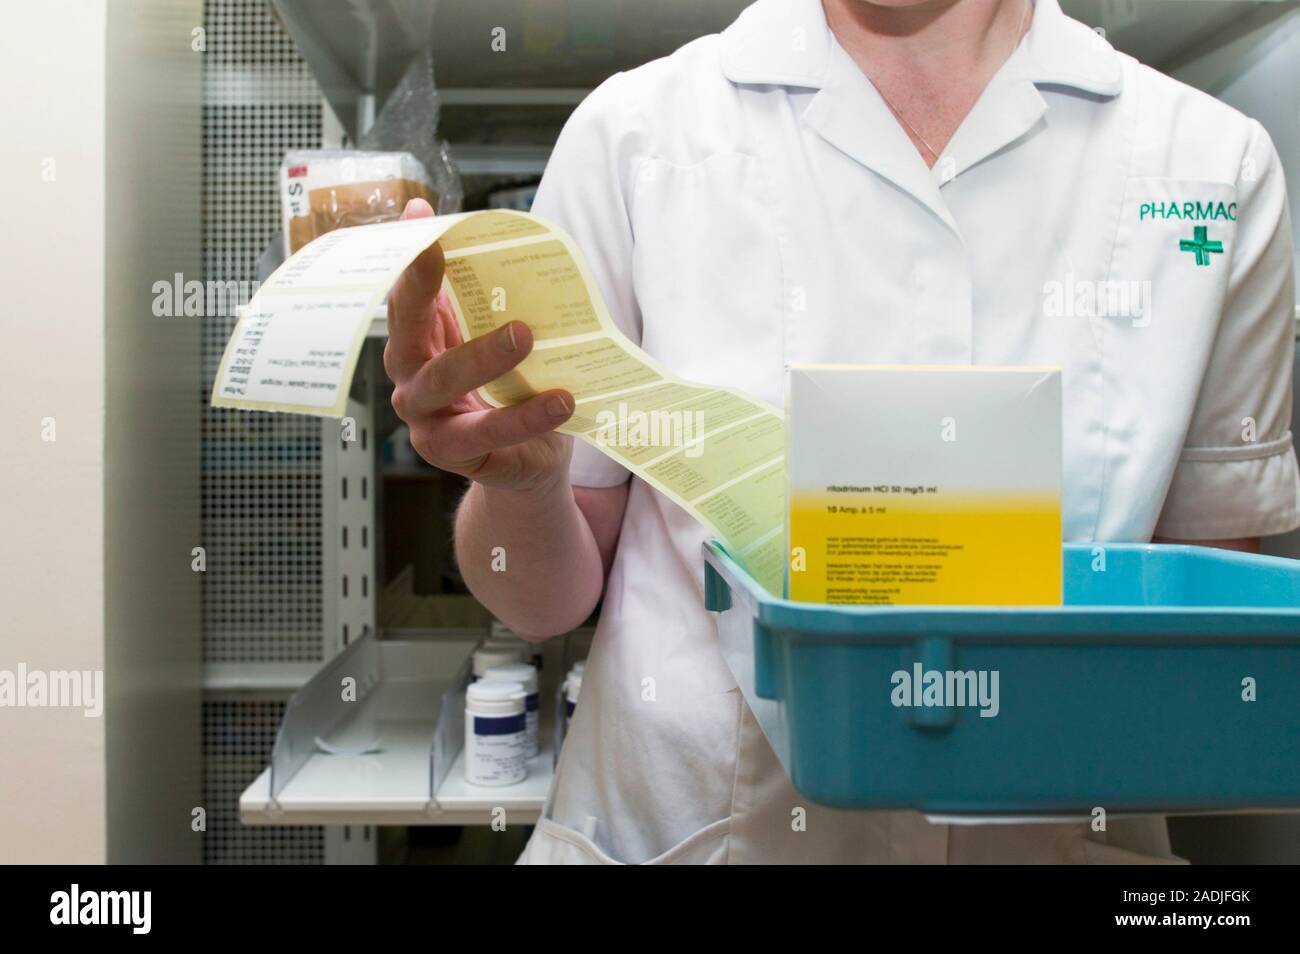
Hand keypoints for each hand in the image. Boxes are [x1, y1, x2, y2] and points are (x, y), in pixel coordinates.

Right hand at [384, 198, 575, 492]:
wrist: (530, 460)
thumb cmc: (512, 390)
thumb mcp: (502, 339)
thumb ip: (497, 299)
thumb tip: (511, 240)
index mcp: (419, 342)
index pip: (404, 295)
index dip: (409, 259)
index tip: (421, 220)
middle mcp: (412, 378)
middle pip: (404, 334)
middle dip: (426, 295)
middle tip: (451, 260)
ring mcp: (426, 419)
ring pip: (442, 383)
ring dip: (482, 357)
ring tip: (525, 337)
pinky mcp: (453, 455)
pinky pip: (486, 435)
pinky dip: (524, 418)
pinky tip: (560, 401)